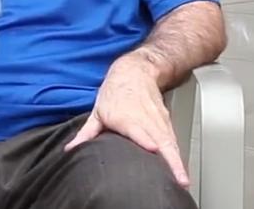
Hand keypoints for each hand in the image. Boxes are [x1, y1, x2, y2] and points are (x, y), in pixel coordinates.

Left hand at [64, 55, 189, 186]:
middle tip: (178, 179)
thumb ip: (86, 133)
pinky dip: (178, 155)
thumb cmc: (116, 93)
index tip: (153, 148)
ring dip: (177, 161)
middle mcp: (145, 119)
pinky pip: (174, 141)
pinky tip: (180, 169)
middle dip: (171, 159)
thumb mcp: (97, 112)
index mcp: (125, 116)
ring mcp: (158, 120)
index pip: (138, 128)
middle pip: (161, 140)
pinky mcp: (167, 123)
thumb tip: (71, 148)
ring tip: (183, 180)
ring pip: (171, 142)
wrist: (135, 73)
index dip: (146, 138)